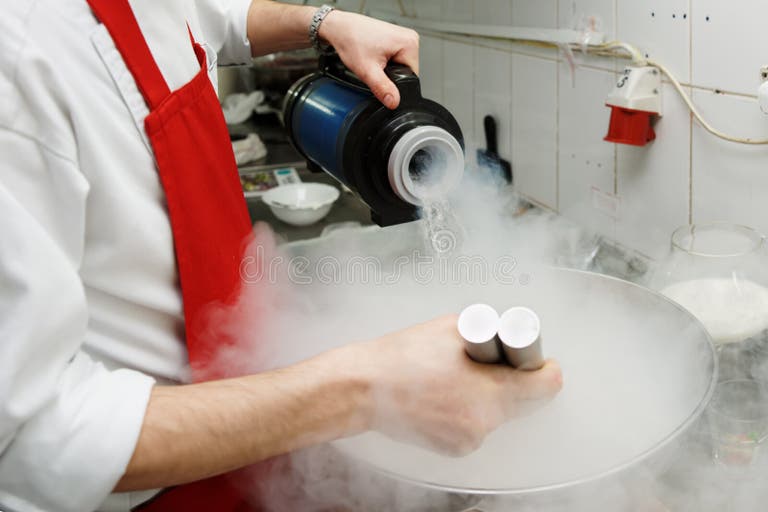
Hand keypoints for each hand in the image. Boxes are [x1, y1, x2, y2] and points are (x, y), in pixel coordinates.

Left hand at [318, 10, 419, 109]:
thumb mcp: (367, 70)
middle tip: (375, 66)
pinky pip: (397, 59)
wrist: (341, 29)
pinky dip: (386, 62)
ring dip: (388, 69)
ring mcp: (404, 38)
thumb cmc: (352, 41)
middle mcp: (411, 38)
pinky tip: (376, 56)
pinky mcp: (397, 39)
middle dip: (391, 76)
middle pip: (407, 72)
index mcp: (410, 44)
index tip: (381, 76)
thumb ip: (382, 88)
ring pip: (401, 67)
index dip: (396, 84)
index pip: (413, 77)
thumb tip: (394, 102)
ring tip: (374, 60)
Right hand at [340, 315, 562, 455]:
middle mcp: (484, 421)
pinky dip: (471, 412)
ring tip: (460, 377)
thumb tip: (510, 336)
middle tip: (495, 363)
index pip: (545, 386)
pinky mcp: (455, 449)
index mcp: (489, 390)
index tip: (540, 362)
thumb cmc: (401, 357)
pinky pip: (478, 427)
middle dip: (517, 381)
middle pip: (526, 403)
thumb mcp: (452, 328)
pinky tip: (446, 396)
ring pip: (501, 415)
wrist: (363, 387)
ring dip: (491, 397)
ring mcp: (469, 438)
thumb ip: (488, 335)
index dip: (545, 369)